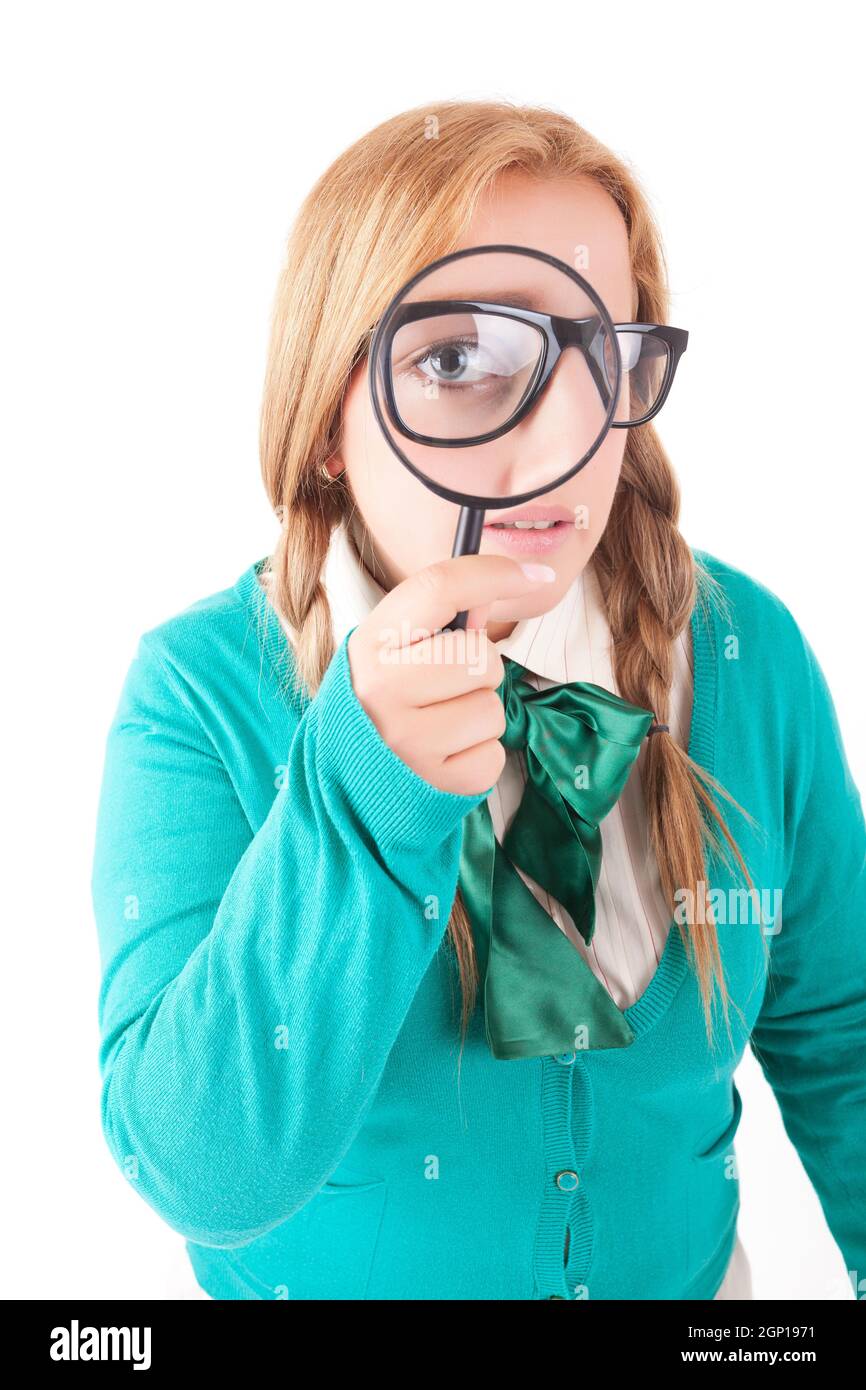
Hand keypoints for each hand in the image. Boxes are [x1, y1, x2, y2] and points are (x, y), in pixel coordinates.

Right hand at [347, 555, 554, 795]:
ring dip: (480, 714)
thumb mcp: (393, 649)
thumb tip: (513, 585)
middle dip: (480, 668)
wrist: (345, 775)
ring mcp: (407, 741)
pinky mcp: (434, 781)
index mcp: (372, 643)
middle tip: (448, 683)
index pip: (439, 588)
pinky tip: (447, 754)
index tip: (537, 575)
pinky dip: (480, 755)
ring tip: (443, 723)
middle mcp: (382, 689)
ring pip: (493, 709)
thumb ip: (442, 617)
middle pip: (482, 657)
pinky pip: (494, 756)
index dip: (496, 574)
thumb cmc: (384, 698)